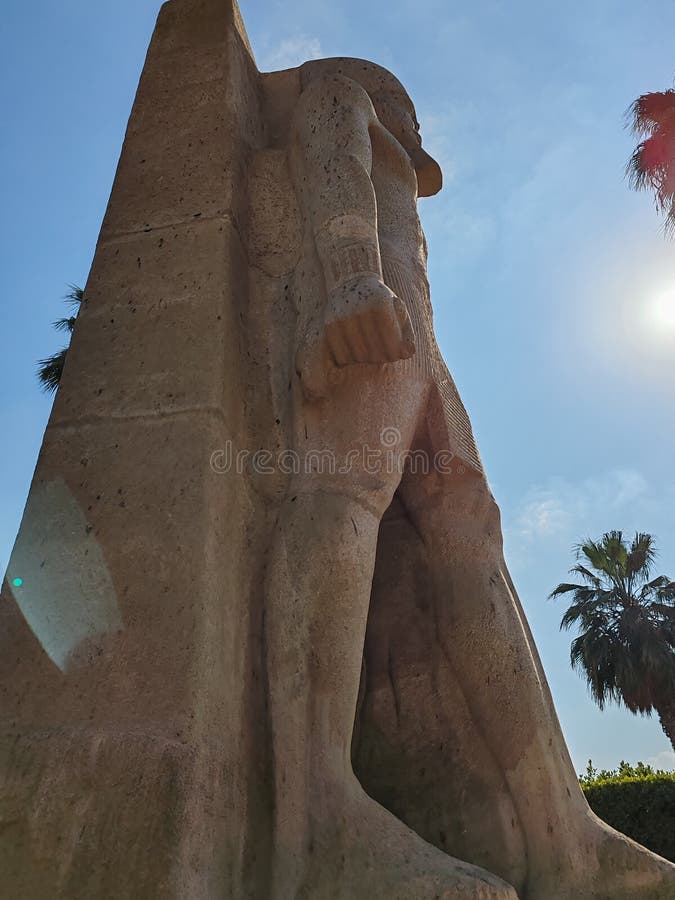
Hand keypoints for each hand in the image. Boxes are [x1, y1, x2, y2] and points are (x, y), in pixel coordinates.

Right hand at [296, 275, 415, 400]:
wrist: (351, 283)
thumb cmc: (380, 302)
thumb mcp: (398, 311)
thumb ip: (407, 333)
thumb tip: (408, 353)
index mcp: (381, 303)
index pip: (393, 345)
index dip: (396, 353)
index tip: (396, 351)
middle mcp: (360, 309)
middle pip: (376, 354)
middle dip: (382, 357)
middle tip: (382, 351)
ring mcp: (342, 318)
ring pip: (358, 357)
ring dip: (365, 359)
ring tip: (368, 348)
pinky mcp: (329, 326)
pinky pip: (341, 357)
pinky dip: (350, 359)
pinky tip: (354, 349)